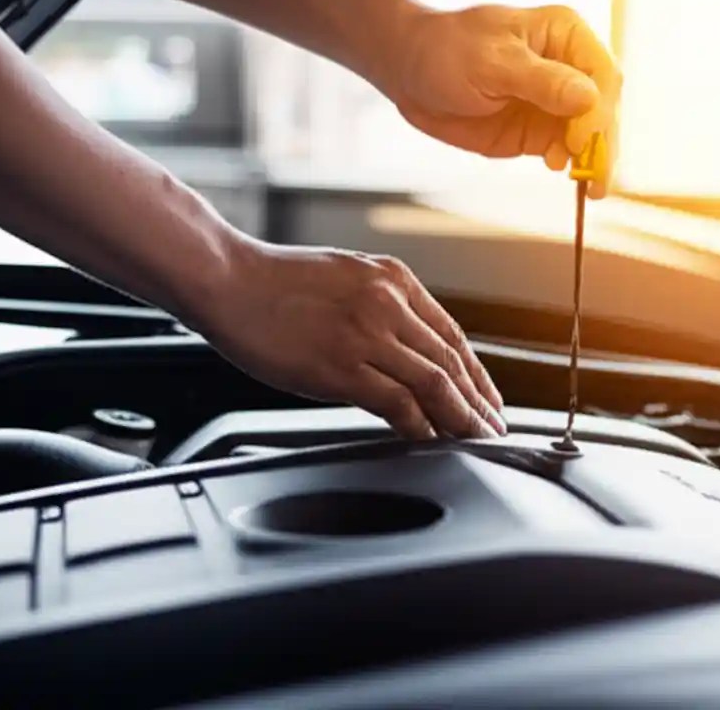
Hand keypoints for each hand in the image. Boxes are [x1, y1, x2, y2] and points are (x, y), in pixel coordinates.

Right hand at [197, 240, 505, 439]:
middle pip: (452, 362)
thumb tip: (408, 353)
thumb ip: (382, 311)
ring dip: (460, 418)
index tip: (488, 398)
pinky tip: (428, 440)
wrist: (226, 279)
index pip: (453, 334)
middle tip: (492, 428)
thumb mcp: (346, 281)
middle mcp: (389, 303)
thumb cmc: (274, 283)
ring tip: (473, 440)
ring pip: (435, 383)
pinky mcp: (341, 366)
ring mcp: (367, 334)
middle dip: (478, 402)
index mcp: (394, 279)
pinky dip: (420, 425)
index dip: (478, 373)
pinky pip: (397, 402)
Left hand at [383, 3, 620, 197]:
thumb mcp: (492, 62)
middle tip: (596, 176)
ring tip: (589, 186)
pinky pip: (567, 152)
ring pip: (591, 135)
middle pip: (604, 108)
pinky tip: (561, 169)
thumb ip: (542, 81)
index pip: (602, 74)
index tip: (580, 136)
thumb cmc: (446, 50)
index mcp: (565, 35)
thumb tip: (588, 100)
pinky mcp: (539, 132)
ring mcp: (555, 103)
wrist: (411, 73)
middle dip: (603, 142)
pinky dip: (572, 166)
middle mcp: (568, 68)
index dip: (599, 109)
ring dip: (593, 160)